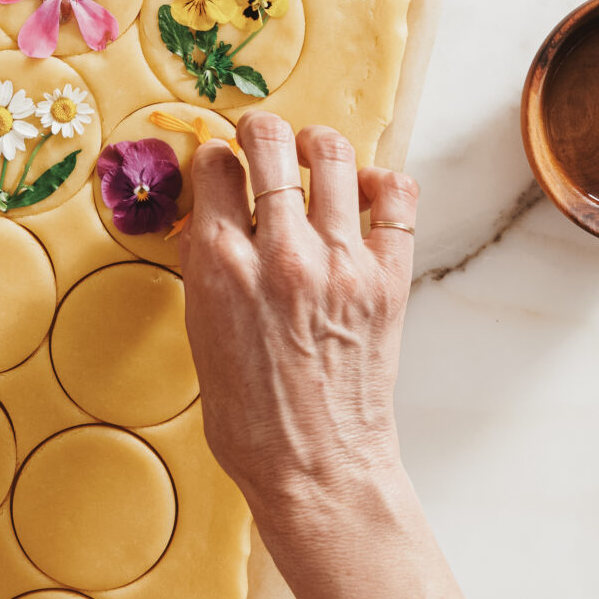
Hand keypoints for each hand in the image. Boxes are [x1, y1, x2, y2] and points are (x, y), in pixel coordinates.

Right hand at [179, 112, 418, 524]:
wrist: (315, 467)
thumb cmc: (248, 416)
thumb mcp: (202, 332)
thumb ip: (210, 266)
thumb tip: (217, 216)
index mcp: (221, 266)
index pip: (215, 166)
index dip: (215, 159)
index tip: (221, 168)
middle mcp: (280, 252)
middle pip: (270, 142)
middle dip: (260, 131)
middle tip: (261, 140)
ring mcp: (341, 262)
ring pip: (333, 155)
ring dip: (316, 145)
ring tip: (312, 156)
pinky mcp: (389, 278)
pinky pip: (396, 195)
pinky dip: (379, 182)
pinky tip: (362, 194)